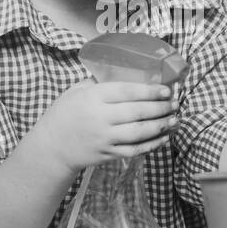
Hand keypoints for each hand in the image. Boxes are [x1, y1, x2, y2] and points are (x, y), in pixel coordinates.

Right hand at [35, 79, 178, 172]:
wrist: (51, 147)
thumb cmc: (64, 113)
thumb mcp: (76, 91)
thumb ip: (99, 82)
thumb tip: (127, 73)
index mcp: (94, 97)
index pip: (127, 92)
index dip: (150, 91)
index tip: (166, 90)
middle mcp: (101, 118)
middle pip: (138, 112)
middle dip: (161, 108)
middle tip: (175, 103)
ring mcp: (105, 138)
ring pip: (139, 133)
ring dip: (161, 126)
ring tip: (175, 119)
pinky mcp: (107, 154)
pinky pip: (134, 150)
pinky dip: (152, 145)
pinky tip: (164, 137)